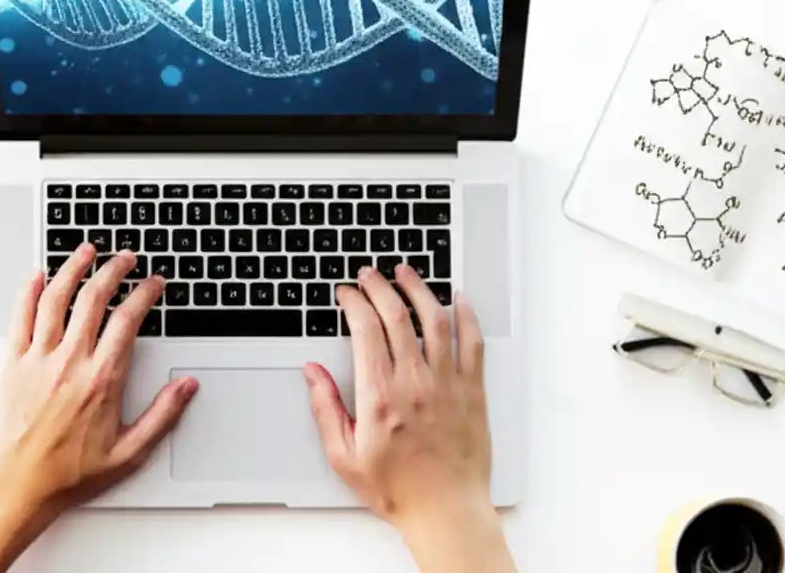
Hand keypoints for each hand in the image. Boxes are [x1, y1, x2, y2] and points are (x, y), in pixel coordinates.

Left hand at [0, 244, 196, 572]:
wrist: (15, 487)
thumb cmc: (67, 475)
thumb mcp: (129, 452)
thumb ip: (163, 415)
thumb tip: (187, 387)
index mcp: (102, 379)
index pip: (128, 319)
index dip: (144, 293)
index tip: (153, 283)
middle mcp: (70, 362)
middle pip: (94, 298)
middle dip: (114, 270)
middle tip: (125, 258)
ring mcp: (38, 360)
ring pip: (56, 299)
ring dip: (73, 269)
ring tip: (86, 252)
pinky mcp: (12, 365)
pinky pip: (20, 317)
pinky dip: (29, 292)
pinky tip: (38, 277)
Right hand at [304, 265, 514, 572]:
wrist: (445, 511)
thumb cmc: (397, 489)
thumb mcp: (344, 456)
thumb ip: (325, 409)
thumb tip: (312, 373)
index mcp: (380, 397)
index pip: (365, 330)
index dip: (353, 302)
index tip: (345, 293)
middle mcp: (415, 383)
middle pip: (397, 315)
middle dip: (379, 286)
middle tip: (369, 274)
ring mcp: (447, 384)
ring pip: (435, 319)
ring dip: (419, 288)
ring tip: (406, 272)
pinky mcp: (472, 390)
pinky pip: (472, 342)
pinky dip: (466, 315)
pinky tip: (458, 300)